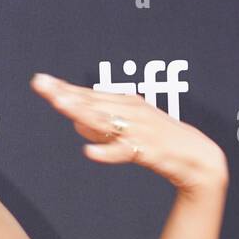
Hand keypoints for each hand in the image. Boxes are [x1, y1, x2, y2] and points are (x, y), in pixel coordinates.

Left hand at [30, 72, 227, 194]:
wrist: (198, 158)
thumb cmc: (160, 142)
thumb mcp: (126, 132)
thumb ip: (101, 128)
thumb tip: (76, 123)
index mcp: (125, 104)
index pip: (88, 94)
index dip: (64, 88)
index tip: (41, 81)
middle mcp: (130, 112)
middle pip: (91, 101)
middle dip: (65, 93)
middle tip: (40, 84)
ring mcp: (138, 130)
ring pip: (104, 120)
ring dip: (81, 112)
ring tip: (59, 104)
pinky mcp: (147, 150)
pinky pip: (123, 152)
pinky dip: (107, 152)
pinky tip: (89, 152)